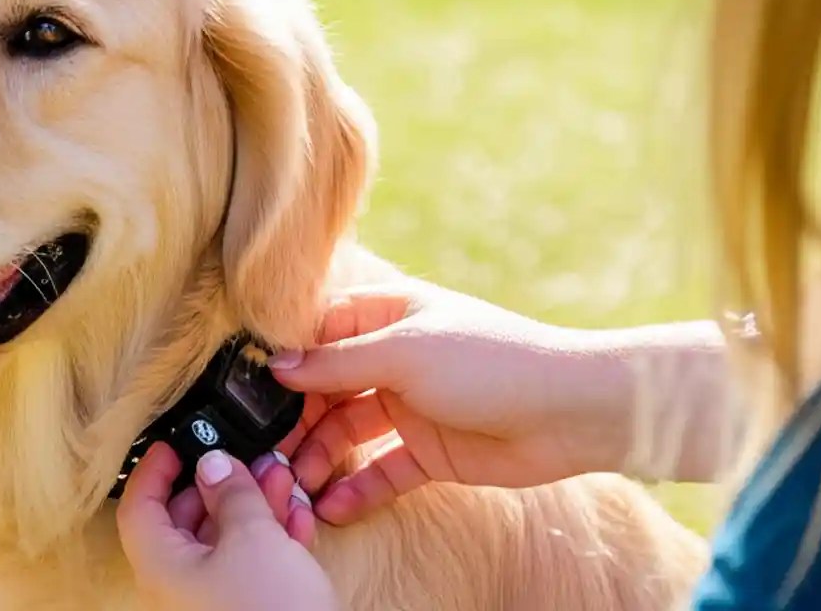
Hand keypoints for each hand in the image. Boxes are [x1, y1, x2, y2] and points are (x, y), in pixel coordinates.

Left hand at [116, 444, 336, 610]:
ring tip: (283, 478)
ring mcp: (214, 602)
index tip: (176, 443)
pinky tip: (298, 517)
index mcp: (162, 566)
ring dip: (254, 505)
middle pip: (186, 521)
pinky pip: (250, 567)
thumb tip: (213, 464)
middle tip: (249, 456)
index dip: (154, 470)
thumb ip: (232, 493)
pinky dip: (272, 538)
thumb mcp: (252, 537)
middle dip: (221, 484)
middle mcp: (180, 587)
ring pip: (225, 541)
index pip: (139, 508)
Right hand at [270, 283, 633, 524]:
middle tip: (268, 448)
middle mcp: (394, 358)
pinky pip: (380, 471)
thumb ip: (337, 361)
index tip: (250, 385)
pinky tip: (332, 506)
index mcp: (388, 315)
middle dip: (297, 416)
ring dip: (320, 457)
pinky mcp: (428, 451)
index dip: (286, 356)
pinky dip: (356, 488)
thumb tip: (277, 366)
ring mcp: (410, 406)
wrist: (570, 411)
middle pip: (326, 386)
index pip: (320, 330)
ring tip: (298, 484)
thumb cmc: (490, 361)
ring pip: (347, 431)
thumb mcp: (403, 351)